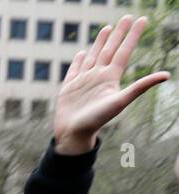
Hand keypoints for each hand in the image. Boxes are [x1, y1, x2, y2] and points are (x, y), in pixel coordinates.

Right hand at [53, 15, 168, 155]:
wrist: (74, 133)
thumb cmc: (97, 120)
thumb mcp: (121, 101)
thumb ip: (141, 87)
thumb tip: (167, 75)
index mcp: (111, 77)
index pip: (124, 51)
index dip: (133, 35)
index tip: (142, 20)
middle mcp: (99, 76)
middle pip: (110, 49)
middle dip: (119, 33)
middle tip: (127, 17)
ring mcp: (84, 81)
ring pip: (94, 56)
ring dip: (100, 42)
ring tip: (107, 28)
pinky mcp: (69, 87)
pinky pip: (75, 70)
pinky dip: (79, 60)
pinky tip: (82, 52)